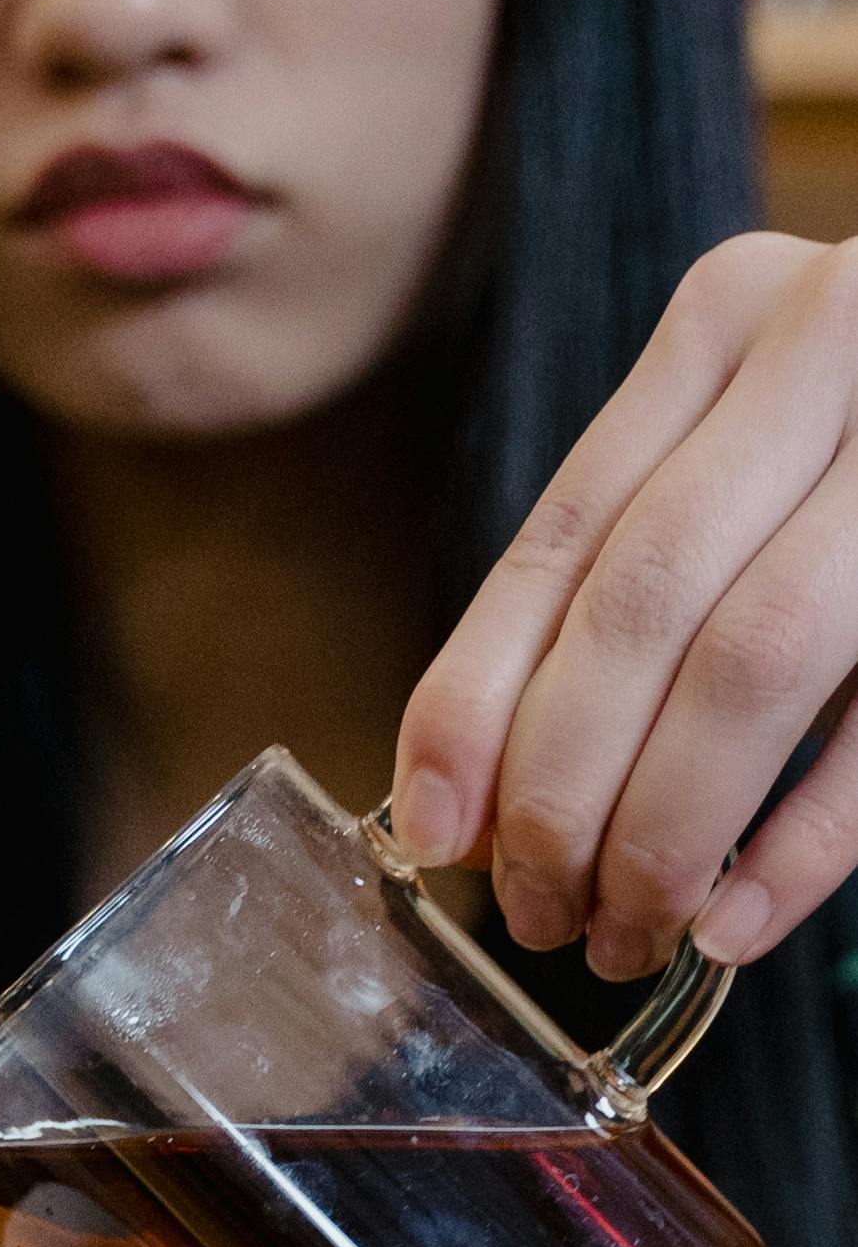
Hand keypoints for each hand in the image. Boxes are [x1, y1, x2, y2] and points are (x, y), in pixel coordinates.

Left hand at [393, 231, 857, 978]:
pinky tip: (734, 924)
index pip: (564, 535)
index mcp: (734, 314)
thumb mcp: (752, 448)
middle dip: (564, 785)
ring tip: (623, 933)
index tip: (430, 827)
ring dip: (665, 826)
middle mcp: (836, 345)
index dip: (477, 695)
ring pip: (753, 661)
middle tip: (536, 908)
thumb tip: (461, 790)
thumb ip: (625, 573)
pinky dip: (802, 841)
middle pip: (643, 605)